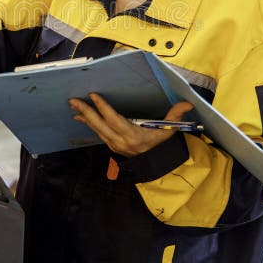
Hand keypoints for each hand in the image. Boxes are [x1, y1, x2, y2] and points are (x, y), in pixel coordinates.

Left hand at [69, 93, 193, 157]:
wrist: (157, 166)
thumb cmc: (162, 146)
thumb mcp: (169, 132)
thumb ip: (176, 116)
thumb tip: (188, 103)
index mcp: (133, 136)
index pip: (114, 119)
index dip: (103, 107)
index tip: (93, 96)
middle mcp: (120, 141)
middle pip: (99, 124)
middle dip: (86, 111)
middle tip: (73, 100)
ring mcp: (115, 145)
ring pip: (96, 129)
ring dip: (85, 116)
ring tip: (74, 106)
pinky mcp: (112, 146)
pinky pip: (98, 133)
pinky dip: (90, 124)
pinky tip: (81, 117)